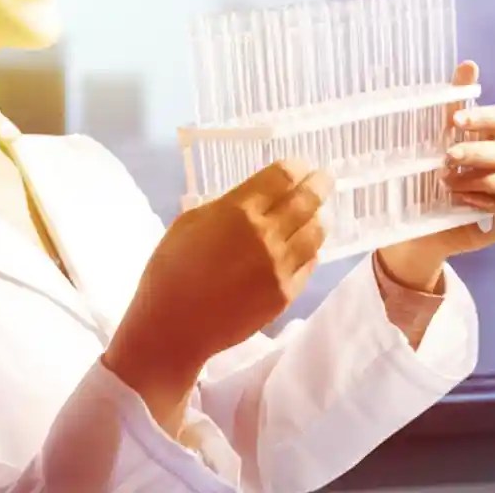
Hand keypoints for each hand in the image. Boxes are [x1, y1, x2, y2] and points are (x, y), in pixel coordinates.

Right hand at [103, 159, 330, 436]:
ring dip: (317, 218)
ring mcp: (280, 266)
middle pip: (307, 200)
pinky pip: (309, 263)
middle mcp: (266, 234)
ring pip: (316, 233)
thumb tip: (254, 198)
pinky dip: (309, 250)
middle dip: (319, 183)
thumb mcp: (189, 222)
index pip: (283, 177)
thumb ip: (226, 206)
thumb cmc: (170, 270)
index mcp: (238, 211)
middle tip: (325, 178)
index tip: (301, 166)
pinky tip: (304, 248)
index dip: (297, 167)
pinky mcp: (286, 293)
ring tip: (316, 215)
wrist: (174, 327)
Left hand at [378, 61, 494, 287]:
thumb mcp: (440, 138)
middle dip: (476, 150)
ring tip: (446, 182)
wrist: (425, 224)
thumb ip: (454, 103)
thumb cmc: (438, 173)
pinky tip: (460, 201)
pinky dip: (481, 200)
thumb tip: (469, 63)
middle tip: (446, 156)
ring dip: (474, 177)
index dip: (482, 117)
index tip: (454, 120)